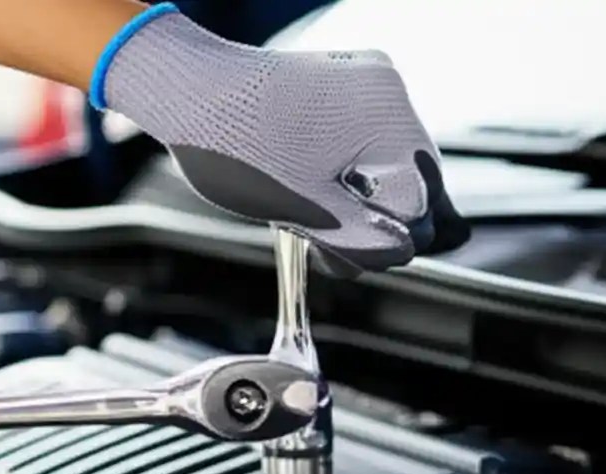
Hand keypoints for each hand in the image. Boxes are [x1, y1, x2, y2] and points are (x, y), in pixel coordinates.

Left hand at [96, 5, 468, 275]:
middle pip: (413, 184)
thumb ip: (365, 237)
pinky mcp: (343, 87)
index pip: (420, 206)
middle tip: (324, 246)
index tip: (340, 256)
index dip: (384, 243)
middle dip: (374, 224)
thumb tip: (409, 251)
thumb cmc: (235, 148)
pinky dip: (346, 174)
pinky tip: (312, 192)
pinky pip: (366, 142)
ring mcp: (367, 85)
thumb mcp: (305, 211)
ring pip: (389, 167)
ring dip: (358, 203)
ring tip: (310, 219)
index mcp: (388, 120)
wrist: (185, 91)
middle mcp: (388, 93)